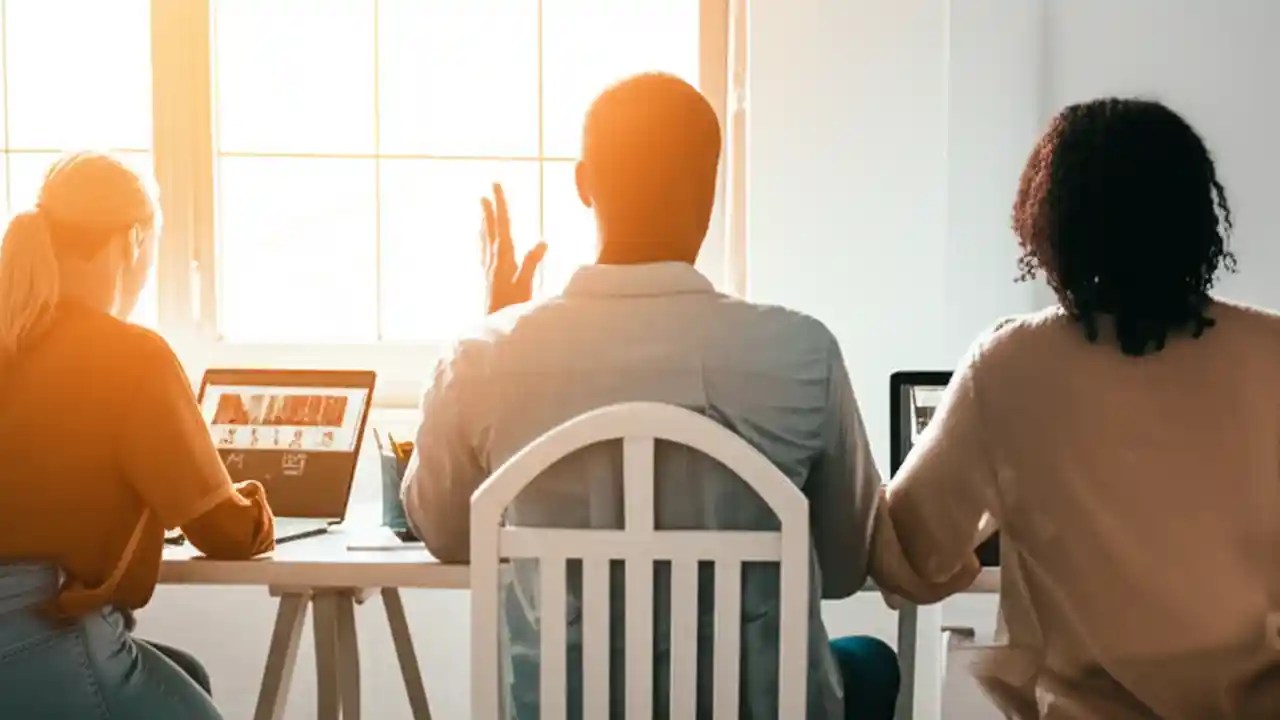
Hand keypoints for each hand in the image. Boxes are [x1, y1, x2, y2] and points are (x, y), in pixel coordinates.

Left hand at [481, 183, 546, 313]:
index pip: (502, 225)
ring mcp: (489, 268)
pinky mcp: (488, 276)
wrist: (493, 327)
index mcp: (503, 258)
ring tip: (482, 206)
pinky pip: (484, 250)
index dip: (500, 205)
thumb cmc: (511, 308)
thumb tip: (543, 241)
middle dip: (491, 208)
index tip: (495, 188)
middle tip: (488, 190)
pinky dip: (483, 238)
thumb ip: (531, 263)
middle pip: (491, 228)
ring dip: (485, 220)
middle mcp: (493, 260)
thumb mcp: (525, 285)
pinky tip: (481, 238)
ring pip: (486, 238)